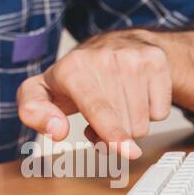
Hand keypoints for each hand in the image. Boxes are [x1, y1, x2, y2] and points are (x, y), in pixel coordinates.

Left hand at [17, 30, 171, 158]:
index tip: (123, 149)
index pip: (96, 107)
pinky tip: (133, 96)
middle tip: (99, 118)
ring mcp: (132, 58)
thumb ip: (33, 112)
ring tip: (114, 105)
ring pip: (142, 123)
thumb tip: (57, 131)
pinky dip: (148, 112)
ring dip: (129, 124)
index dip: (110, 131)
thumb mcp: (40, 92)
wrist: (111, 44)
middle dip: (112, 134)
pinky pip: (160, 112)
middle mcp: (103, 59)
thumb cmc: (72, 78)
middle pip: (123, 126)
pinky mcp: (155, 60)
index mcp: (71, 68)